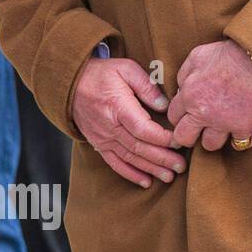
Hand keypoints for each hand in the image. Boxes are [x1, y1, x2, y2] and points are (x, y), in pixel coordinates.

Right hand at [71, 57, 183, 187]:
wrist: (69, 83)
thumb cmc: (102, 73)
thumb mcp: (126, 69)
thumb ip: (147, 87)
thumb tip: (165, 106)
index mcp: (118, 107)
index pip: (144, 130)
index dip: (163, 139)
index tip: (180, 142)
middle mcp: (110, 127)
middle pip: (139, 147)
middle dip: (162, 159)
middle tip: (181, 166)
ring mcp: (103, 138)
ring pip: (130, 158)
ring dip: (150, 169)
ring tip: (169, 177)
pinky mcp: (99, 144)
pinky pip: (115, 163)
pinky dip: (130, 174)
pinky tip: (146, 182)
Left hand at [167, 40, 251, 151]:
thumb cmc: (226, 53)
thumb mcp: (196, 57)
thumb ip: (184, 75)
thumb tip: (180, 90)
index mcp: (188, 95)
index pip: (173, 117)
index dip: (180, 117)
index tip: (188, 115)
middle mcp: (202, 113)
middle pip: (184, 138)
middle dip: (189, 136)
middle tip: (198, 131)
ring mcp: (223, 122)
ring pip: (209, 145)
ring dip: (215, 138)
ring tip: (222, 129)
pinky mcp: (244, 125)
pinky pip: (240, 144)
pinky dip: (242, 140)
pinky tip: (245, 131)